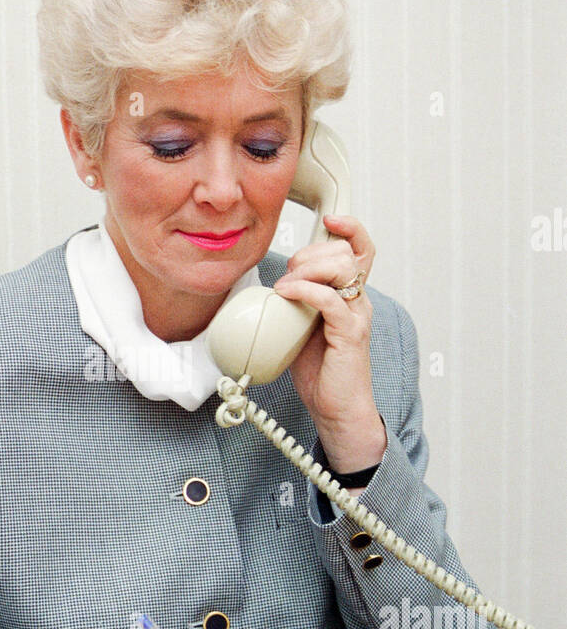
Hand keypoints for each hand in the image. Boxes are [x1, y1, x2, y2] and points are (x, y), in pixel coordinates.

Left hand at [273, 214, 386, 474]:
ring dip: (308, 268)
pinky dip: (305, 290)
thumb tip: (267, 287)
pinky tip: (286, 295)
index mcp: (350, 296)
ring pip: (343, 268)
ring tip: (286, 287)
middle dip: (311, 253)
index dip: (350, 227)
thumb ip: (294, 303)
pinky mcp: (350, 333)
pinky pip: (330, 298)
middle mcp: (359, 301)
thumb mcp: (300, 327)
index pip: (360, 249)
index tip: (331, 218)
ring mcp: (357, 315)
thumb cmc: (321, 373)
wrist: (338, 410)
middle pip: (346, 252)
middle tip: (289, 275)